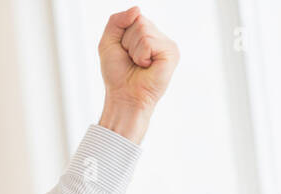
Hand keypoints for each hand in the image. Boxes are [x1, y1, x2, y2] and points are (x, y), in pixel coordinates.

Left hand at [96, 7, 178, 144]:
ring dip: (133, 50)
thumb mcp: (108, 42)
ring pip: (143, 30)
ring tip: (138, 64)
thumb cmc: (117, 74)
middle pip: (139, 21)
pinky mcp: (171, 53)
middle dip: (127, 42)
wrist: (123, 96)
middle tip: (131, 60)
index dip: (122, 35)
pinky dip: (140, 55)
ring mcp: (167, 44)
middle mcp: (159, 37)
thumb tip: (136, 9)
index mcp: (147, 34)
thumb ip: (116, 21)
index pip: (134, 16)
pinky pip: (148, 41)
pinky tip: (145, 66)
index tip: (124, 52)